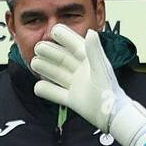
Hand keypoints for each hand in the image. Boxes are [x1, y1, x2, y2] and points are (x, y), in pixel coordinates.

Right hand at [32, 24, 145, 145]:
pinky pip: (57, 94)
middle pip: (63, 59)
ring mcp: (77, 86)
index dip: (65, 38)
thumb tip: (90, 31)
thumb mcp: (101, 68)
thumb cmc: (109, 91)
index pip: (75, 46)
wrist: (111, 116)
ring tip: (33, 63)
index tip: (53, 30)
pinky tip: (37, 87)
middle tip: (37, 47)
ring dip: (46, 69)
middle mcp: (82, 72)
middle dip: (50, 53)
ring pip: (58, 75)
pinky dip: (47, 91)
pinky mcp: (73, 100)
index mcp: (90, 62)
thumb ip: (94, 50)